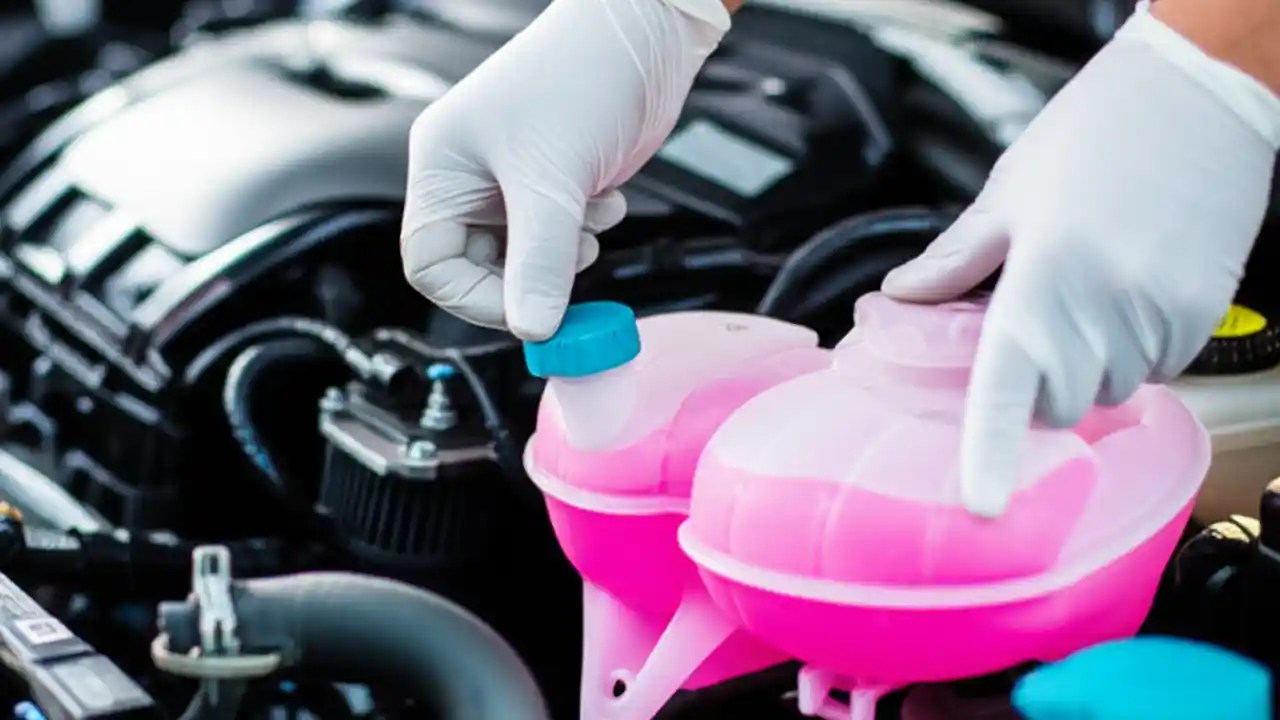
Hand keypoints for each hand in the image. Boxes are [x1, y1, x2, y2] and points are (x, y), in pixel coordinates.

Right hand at [400, 0, 728, 339]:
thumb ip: (540, 261)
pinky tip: (603, 199)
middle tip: (567, 265)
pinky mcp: (552, 181)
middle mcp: (468, 175)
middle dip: (530, 275)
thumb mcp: (554, 180)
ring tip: (588, 219)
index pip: (431, 265)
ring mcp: (511, 179)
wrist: (645, 32)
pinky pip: (558, 235)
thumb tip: (532, 328)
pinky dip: (584, 230)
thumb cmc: (582, 75)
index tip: (528, 308)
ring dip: (564, 254)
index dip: (477, 298)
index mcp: (440, 167)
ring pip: (524, 256)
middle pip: (478, 266)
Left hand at [882, 4, 1279, 516]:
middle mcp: (1108, 307)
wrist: (1201, 93)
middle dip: (1031, 385)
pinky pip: (1154, 367)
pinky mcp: (1201, 314)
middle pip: (1056, 404)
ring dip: (1083, 364)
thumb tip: (902, 297)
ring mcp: (1164, 315)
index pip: (1008, 384)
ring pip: (1107, 389)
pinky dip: (1128, 348)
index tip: (979, 504)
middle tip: (1020, 330)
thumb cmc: (1098, 131)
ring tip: (1081, 292)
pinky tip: (1121, 291)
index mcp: (1045, 275)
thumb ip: (955, 258)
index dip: (990, 451)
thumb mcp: (1008, 191)